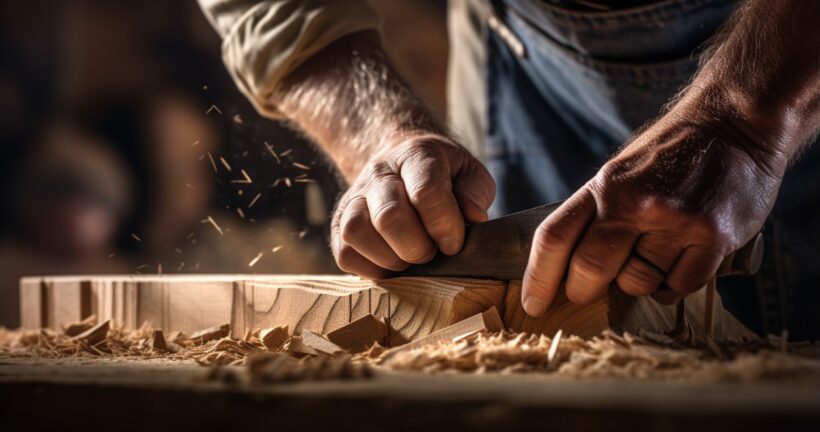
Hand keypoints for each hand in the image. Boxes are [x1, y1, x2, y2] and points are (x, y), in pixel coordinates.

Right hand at [331, 135, 495, 278]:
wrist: (401, 163)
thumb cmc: (442, 177)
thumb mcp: (469, 174)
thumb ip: (475, 194)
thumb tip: (473, 219)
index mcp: (416, 155)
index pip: (427, 192)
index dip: (444, 226)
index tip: (454, 244)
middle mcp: (378, 172)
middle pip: (389, 216)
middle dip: (417, 248)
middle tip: (432, 254)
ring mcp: (353, 198)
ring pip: (356, 232)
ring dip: (390, 259)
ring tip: (410, 261)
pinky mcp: (339, 225)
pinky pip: (345, 254)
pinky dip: (371, 268)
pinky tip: (392, 264)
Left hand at [521, 108, 785, 315]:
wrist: (736, 122)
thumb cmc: (671, 155)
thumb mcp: (620, 173)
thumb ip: (594, 216)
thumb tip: (564, 271)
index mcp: (603, 186)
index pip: (554, 238)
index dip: (537, 278)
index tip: (532, 304)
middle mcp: (633, 202)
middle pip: (588, 269)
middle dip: (583, 290)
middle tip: (590, 290)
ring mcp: (673, 219)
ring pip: (636, 283)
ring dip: (639, 281)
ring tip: (655, 252)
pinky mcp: (712, 237)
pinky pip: (677, 286)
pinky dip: (674, 283)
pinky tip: (682, 257)